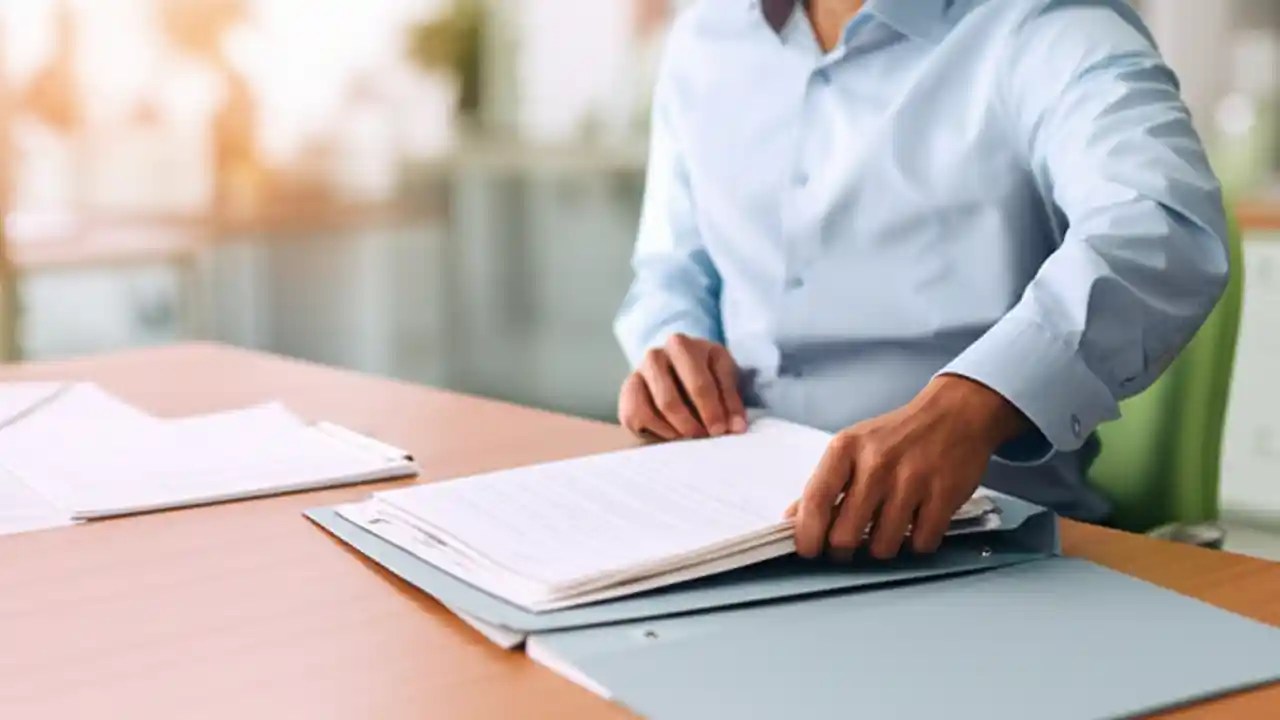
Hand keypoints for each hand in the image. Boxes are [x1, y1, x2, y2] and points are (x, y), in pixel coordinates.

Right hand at [618, 333, 747, 440]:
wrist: (676, 366)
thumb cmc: (704, 371)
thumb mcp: (722, 376)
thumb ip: (730, 401)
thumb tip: (736, 428)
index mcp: (682, 345)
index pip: (699, 383)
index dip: (711, 411)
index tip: (721, 430)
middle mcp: (654, 356)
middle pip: (669, 400)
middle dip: (689, 425)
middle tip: (703, 438)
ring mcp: (636, 374)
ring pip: (649, 411)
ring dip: (672, 431)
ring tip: (689, 438)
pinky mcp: (627, 392)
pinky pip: (635, 418)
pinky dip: (655, 432)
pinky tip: (671, 435)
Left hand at [787, 375, 1028, 560]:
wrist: (955, 413)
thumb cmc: (898, 434)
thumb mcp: (852, 448)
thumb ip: (823, 484)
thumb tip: (793, 519)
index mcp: (846, 449)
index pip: (815, 501)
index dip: (807, 535)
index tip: (808, 550)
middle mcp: (876, 464)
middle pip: (845, 535)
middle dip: (844, 550)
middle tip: (850, 545)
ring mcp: (912, 480)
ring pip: (883, 546)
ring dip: (882, 548)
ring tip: (886, 530)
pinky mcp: (944, 495)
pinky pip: (921, 543)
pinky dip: (917, 543)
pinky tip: (917, 525)